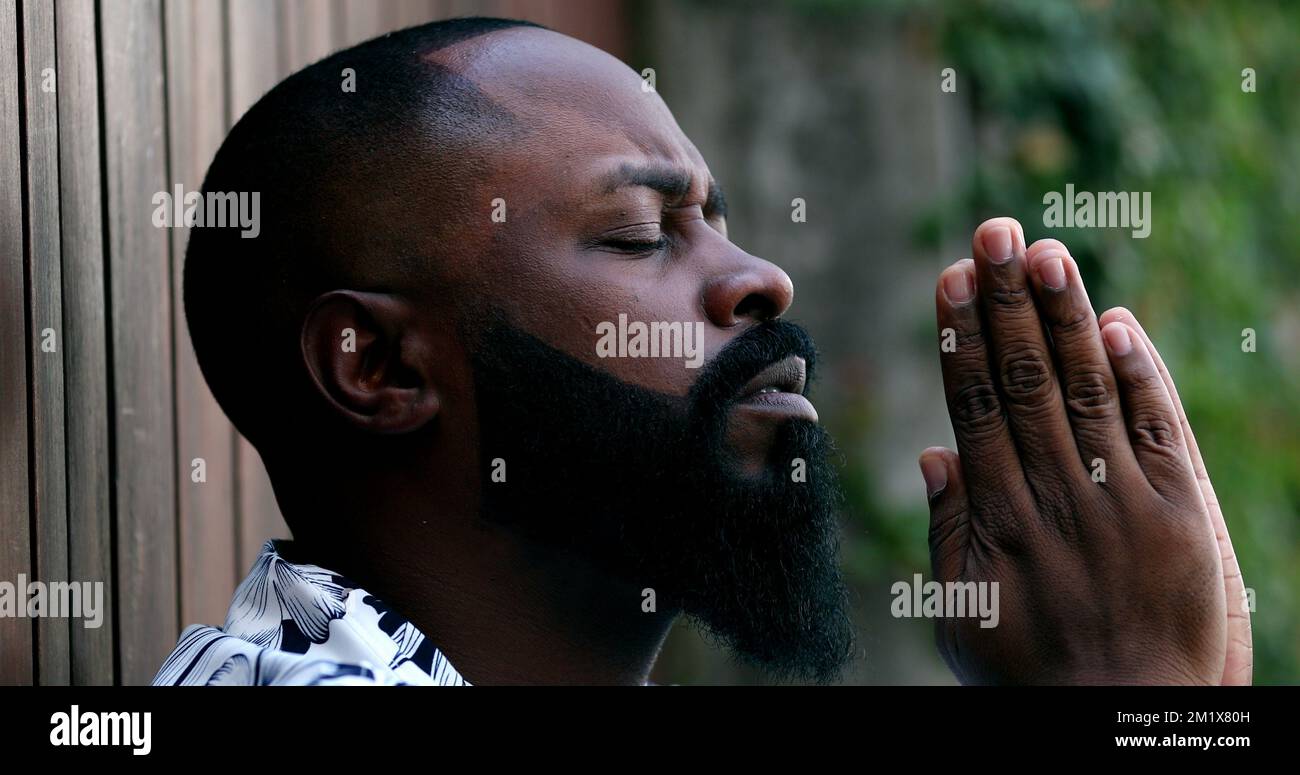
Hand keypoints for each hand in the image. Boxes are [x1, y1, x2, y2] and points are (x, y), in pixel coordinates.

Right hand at [920, 217, 1251, 684]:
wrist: (1125, 725)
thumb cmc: (1030, 676)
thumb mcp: (962, 616)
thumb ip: (949, 532)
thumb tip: (936, 450)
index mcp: (997, 521)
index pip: (977, 405)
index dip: (964, 338)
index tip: (952, 279)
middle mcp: (1058, 499)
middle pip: (1026, 382)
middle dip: (1007, 302)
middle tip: (993, 233)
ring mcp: (1122, 503)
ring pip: (1084, 392)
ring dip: (1066, 318)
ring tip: (1046, 253)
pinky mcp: (1181, 516)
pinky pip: (1155, 431)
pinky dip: (1138, 376)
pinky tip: (1118, 323)